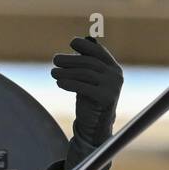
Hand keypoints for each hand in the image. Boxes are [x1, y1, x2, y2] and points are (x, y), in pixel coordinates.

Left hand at [52, 36, 123, 153]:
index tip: (72, 43)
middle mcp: (116, 75)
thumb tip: (76, 44)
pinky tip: (59, 82)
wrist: (94, 126)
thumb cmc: (89, 100)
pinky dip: (70, 83)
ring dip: (67, 72)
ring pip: (86, 74)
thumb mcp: (87, 80)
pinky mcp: (107, 98)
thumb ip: (84, 65)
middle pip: (90, 63)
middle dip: (71, 60)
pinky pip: (85, 87)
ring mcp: (113, 87)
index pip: (99, 52)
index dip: (86, 46)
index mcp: (113, 68)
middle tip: (55, 60)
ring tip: (53, 72)